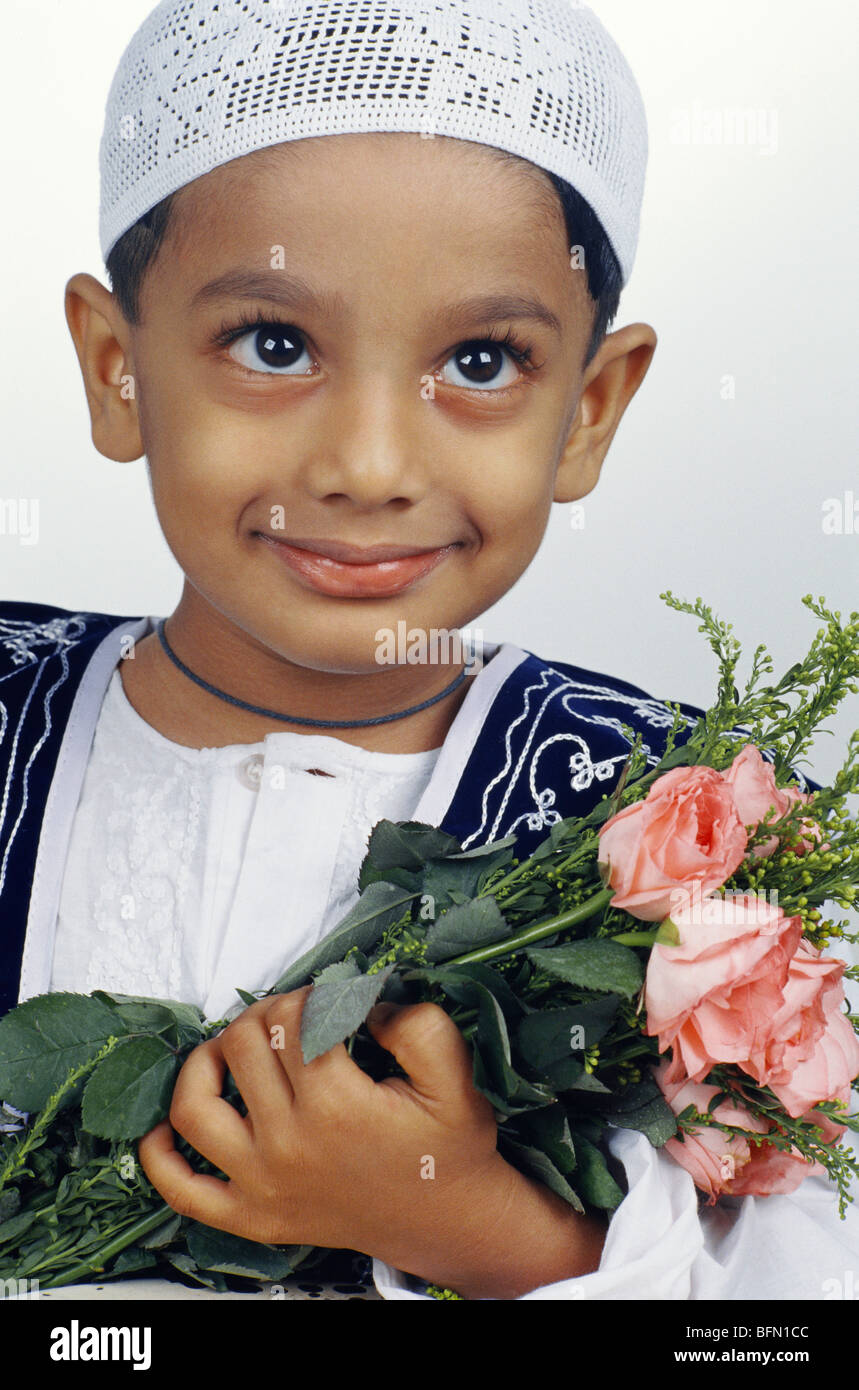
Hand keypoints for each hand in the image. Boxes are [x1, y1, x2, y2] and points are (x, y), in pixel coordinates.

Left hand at [137, 987, 506, 1274]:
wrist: (447, 1223)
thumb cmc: (448, 1149)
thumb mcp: (455, 1077)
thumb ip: (418, 1024)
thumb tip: (361, 1001)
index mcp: (337, 1106)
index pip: (294, 1019)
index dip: (312, 992)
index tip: (333, 996)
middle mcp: (289, 1145)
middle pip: (243, 1046)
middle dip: (267, 1013)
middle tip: (297, 1016)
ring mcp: (262, 1185)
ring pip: (196, 1106)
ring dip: (206, 1062)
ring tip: (235, 1047)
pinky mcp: (250, 1217)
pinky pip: (181, 1189)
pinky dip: (160, 1157)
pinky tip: (169, 1125)